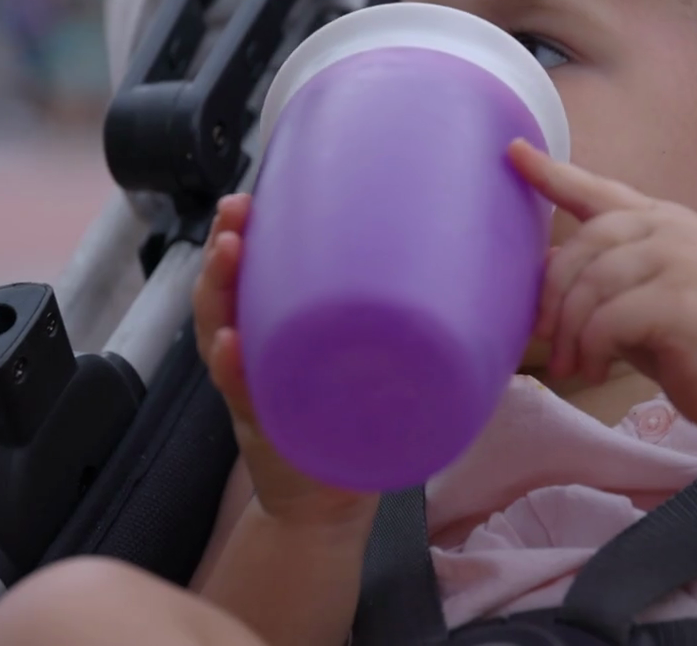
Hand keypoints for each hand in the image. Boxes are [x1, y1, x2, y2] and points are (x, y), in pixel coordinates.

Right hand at [193, 195, 375, 527]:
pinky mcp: (266, 426)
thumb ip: (397, 326)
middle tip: (236, 214)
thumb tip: (477, 275)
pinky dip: (233, 371)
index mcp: (278, 331)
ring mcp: (255, 389)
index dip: (243, 232)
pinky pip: (243, 396)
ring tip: (229, 256)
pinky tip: (230, 347)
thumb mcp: (369, 366)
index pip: (252, 273)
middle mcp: (255, 353)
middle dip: (224, 249)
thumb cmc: (355, 424)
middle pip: (225, 292)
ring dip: (219, 294)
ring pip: (222, 333)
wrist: (331, 501)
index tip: (250, 196)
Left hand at [508, 140, 696, 433]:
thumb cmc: (684, 342)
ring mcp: (684, 259)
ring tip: (571, 366)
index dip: (553, 174)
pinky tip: (596, 370)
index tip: (512, 151)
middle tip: (544, 339)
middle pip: (586, 243)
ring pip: (594, 284)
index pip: (599, 190)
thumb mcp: (630, 300)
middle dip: (554, 295)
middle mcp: (674, 227)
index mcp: (661, 219)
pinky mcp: (683, 300)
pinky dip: (593, 348)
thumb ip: (596, 273)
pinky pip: (610, 318)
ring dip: (571, 332)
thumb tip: (545, 259)